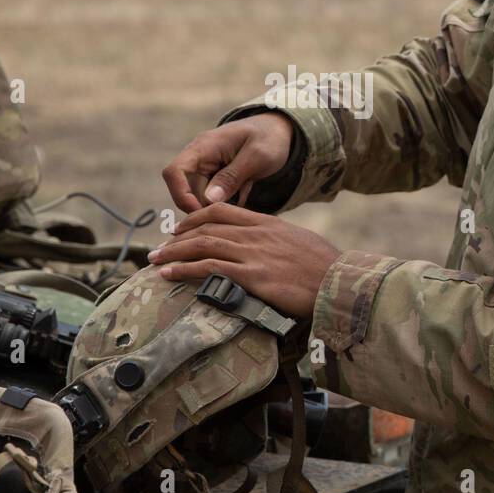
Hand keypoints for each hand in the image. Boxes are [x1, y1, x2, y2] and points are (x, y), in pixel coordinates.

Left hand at [147, 202, 339, 319]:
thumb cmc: (323, 268)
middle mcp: (254, 234)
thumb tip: (264, 250)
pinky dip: (184, 270)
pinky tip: (169, 275)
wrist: (339, 281)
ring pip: (202, 244)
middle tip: (158, 248)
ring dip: (173, 253)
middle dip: (176, 237)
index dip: (194, 218)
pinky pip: (209, 268)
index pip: (221, 211)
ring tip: (154, 261)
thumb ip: (274, 242)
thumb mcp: (297, 243)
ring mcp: (252, 254)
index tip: (179, 229)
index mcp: (265, 223)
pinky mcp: (251, 276)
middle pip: (205, 227)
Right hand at [161, 113, 294, 211]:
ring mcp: (206, 169)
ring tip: (242, 201)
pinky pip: (211, 199)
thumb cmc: (269, 138)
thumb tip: (209, 199)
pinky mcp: (215, 179)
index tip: (201, 213)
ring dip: (217, 207)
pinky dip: (225, 204)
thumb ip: (232, 176)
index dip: (181, 195)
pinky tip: (243, 198)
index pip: (174, 172)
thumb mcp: (257, 156)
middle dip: (205, 206)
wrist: (279, 132)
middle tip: (233, 212)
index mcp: (204, 147)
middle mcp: (199, 158)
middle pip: (186, 191)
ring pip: (199, 198)